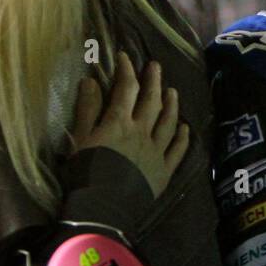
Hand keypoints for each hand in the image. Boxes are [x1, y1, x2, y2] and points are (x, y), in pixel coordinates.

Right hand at [69, 51, 189, 198]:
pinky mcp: (164, 170)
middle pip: (151, 101)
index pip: (126, 88)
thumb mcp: (80, 139)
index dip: (126, 70)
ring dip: (172, 104)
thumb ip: (87, 110)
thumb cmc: (85, 174)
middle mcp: (142, 132)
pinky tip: (186, 127)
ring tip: (172, 91)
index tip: (125, 57)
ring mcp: (156, 151)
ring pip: (169, 122)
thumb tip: (90, 81)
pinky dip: (183, 137)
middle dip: (153, 81)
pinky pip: (177, 150)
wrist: (103, 209)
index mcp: (119, 122)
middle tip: (155, 66)